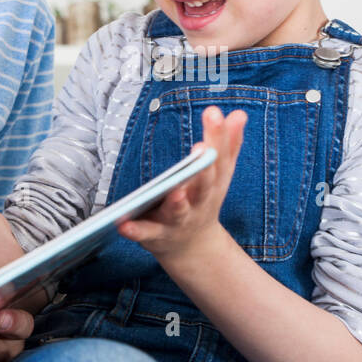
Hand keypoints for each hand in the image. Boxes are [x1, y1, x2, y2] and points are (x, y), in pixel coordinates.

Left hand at [116, 105, 245, 264]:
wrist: (193, 248)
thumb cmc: (203, 200)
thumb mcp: (219, 175)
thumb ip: (228, 144)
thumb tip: (239, 113)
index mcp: (214, 183)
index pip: (218, 157)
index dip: (218, 135)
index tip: (213, 112)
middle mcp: (199, 202)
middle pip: (204, 184)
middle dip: (204, 168)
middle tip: (202, 148)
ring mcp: (178, 220)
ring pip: (179, 212)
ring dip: (178, 202)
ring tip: (174, 190)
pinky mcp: (156, 235)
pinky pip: (146, 233)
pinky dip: (135, 230)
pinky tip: (122, 223)